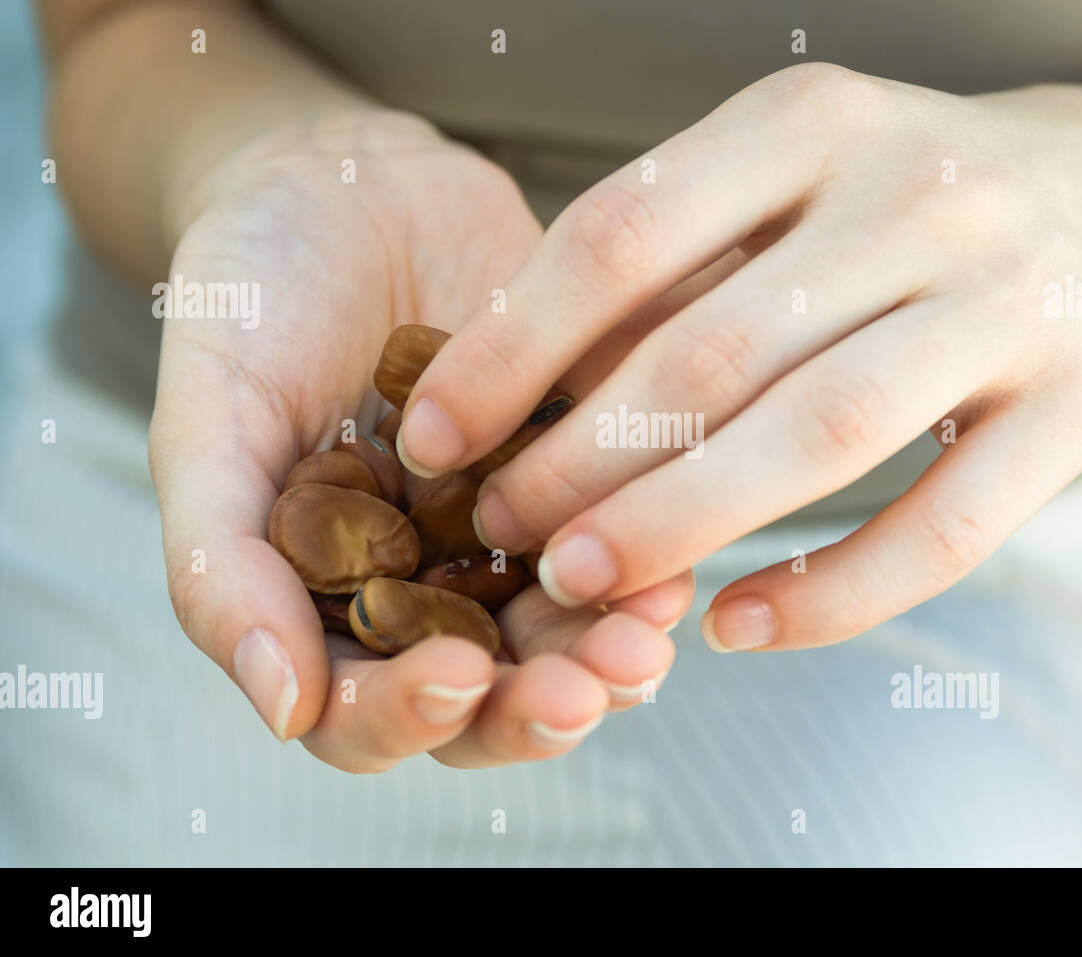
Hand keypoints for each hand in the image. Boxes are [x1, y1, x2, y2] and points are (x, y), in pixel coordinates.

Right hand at [148, 110, 684, 771]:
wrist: (347, 183)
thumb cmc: (252, 302)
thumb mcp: (210, 423)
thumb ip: (223, 566)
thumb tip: (286, 707)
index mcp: (326, 603)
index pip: (366, 713)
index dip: (409, 717)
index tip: (457, 677)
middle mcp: (426, 590)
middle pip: (487, 700)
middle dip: (538, 708)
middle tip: (587, 691)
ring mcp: (509, 538)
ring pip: (566, 634)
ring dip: (609, 654)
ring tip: (645, 640)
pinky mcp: (582, 472)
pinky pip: (626, 535)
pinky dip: (653, 555)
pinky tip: (678, 554)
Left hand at [394, 65, 1081, 650]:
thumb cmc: (914, 196)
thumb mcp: (796, 176)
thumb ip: (682, 263)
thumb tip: (527, 382)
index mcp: (815, 121)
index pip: (621, 234)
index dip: (510, 348)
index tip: (432, 434)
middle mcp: (917, 194)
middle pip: (713, 350)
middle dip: (582, 459)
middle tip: (504, 530)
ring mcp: (1011, 299)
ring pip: (820, 435)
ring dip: (681, 523)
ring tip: (585, 583)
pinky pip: (943, 526)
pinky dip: (832, 592)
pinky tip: (738, 625)